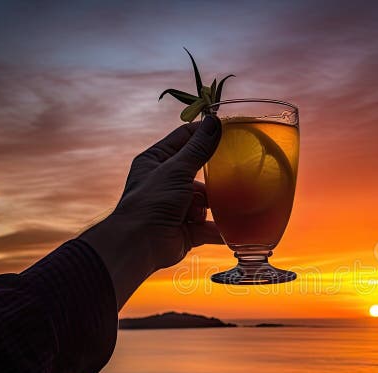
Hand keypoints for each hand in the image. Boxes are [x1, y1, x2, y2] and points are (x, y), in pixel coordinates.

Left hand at [80, 115, 222, 308]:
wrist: (140, 244)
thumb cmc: (152, 201)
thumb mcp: (177, 169)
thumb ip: (198, 148)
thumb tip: (214, 122)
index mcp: (157, 161)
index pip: (183, 139)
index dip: (203, 133)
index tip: (228, 130)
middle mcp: (166, 182)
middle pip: (198, 172)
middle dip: (214, 175)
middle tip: (236, 168)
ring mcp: (177, 207)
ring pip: (206, 200)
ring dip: (216, 203)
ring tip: (229, 201)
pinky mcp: (188, 230)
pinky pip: (209, 227)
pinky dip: (220, 227)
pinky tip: (237, 225)